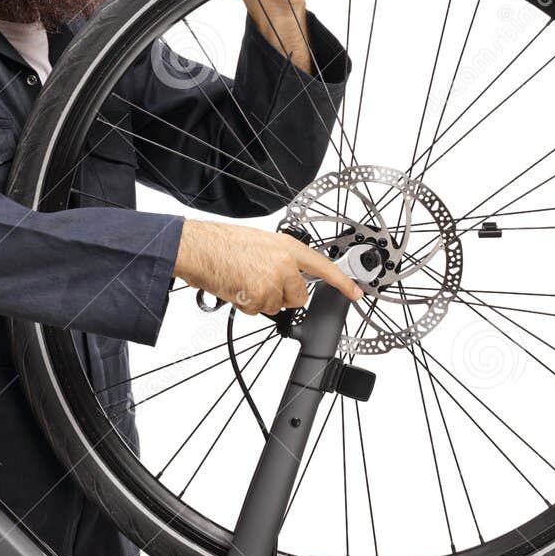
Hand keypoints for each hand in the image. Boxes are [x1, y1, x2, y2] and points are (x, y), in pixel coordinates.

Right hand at [174, 218, 362, 315]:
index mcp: (288, 247)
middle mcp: (284, 265)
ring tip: (244, 281)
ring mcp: (272, 283)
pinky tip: (237, 288)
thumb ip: (281, 259)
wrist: (199, 248)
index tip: (355, 293)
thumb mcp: (261, 243)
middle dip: (283, 296)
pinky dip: (247, 305)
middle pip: (298, 297)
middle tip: (260, 282)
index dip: (342, 283)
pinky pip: (259, 312)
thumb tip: (288, 276)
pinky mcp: (259, 298)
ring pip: (276, 306)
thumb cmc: (223, 244)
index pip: (323, 267)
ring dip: (261, 300)